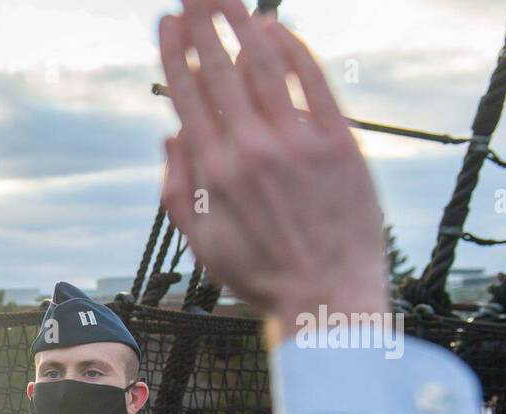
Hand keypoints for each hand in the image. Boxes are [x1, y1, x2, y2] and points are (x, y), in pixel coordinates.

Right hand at [158, 0, 389, 344]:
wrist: (327, 294)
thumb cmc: (260, 274)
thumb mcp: (202, 242)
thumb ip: (177, 189)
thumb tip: (170, 136)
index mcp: (215, 173)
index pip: (189, 96)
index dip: (175, 53)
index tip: (166, 22)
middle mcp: (254, 150)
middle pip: (223, 69)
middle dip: (203, 24)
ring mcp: (299, 143)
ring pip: (266, 66)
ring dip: (244, 25)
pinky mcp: (339, 142)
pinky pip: (314, 81)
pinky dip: (294, 50)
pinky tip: (277, 29)